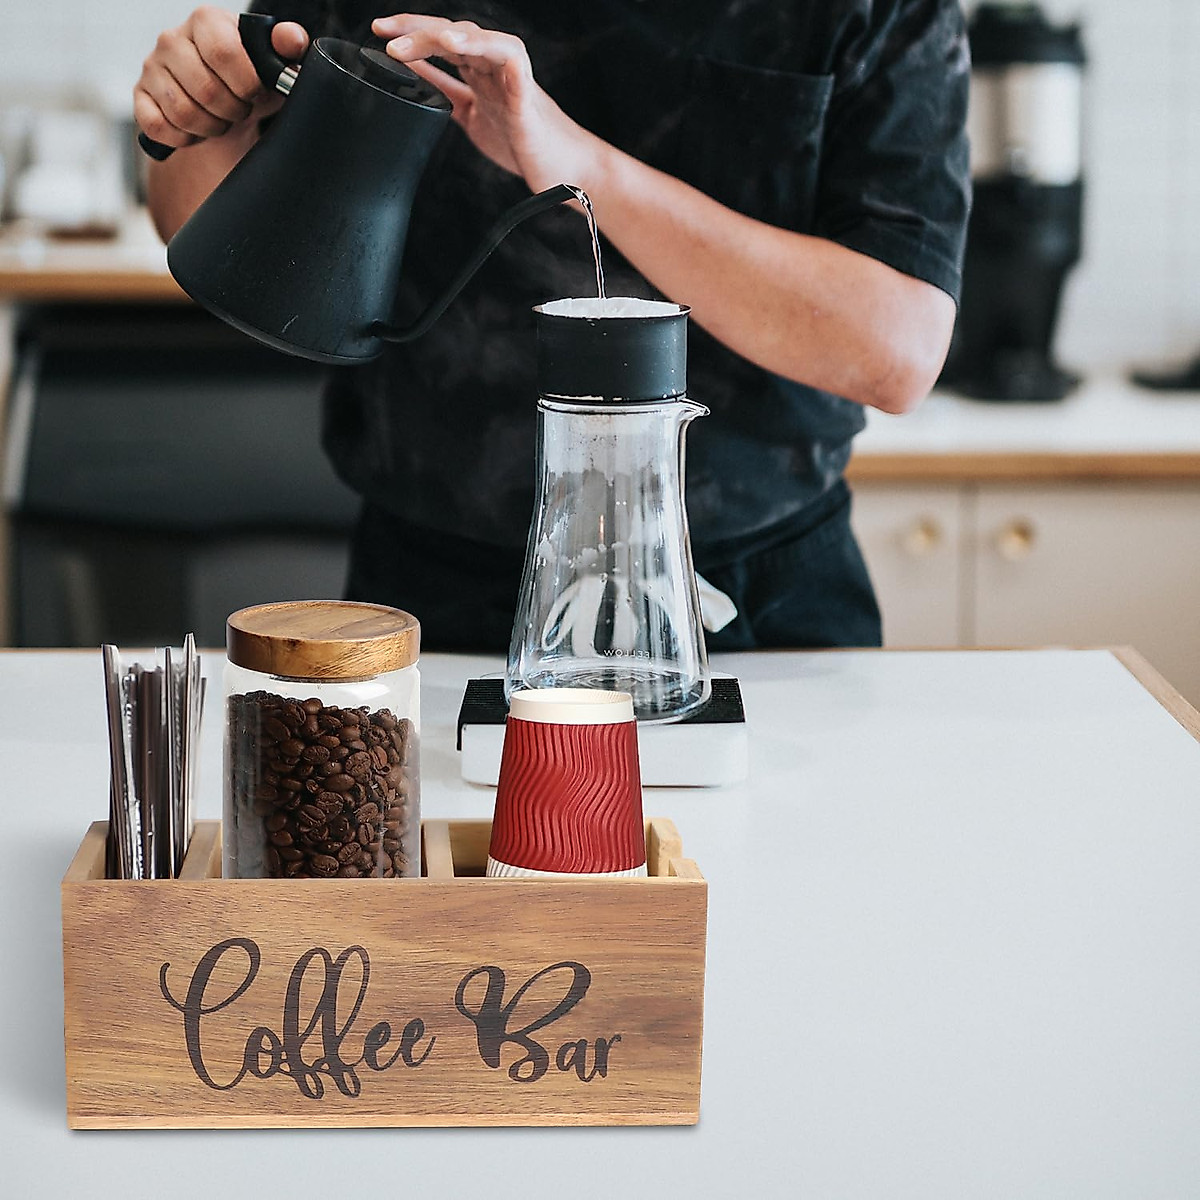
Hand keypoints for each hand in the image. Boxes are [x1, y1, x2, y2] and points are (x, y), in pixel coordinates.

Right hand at [134, 7, 308, 151]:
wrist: (223, 99)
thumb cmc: (248, 77)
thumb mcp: (272, 61)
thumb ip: (288, 45)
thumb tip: (293, 40)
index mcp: (206, 21)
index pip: (224, 53)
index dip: (246, 84)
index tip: (255, 93)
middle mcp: (172, 38)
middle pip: (206, 90)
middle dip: (232, 112)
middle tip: (239, 110)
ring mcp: (152, 67)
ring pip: (183, 113)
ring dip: (211, 127)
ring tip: (221, 119)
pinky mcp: (140, 96)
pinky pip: (159, 127)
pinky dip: (184, 138)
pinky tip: (197, 129)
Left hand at [372, 13, 598, 193]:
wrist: (566, 172)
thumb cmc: (525, 144)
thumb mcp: (470, 116)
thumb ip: (445, 95)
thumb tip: (413, 80)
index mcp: (480, 72)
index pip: (441, 42)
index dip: (410, 35)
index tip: (378, 35)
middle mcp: (494, 67)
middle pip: (452, 33)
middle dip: (415, 29)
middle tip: (382, 32)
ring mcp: (512, 77)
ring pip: (476, 39)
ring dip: (441, 37)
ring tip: (410, 42)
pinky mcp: (527, 94)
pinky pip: (508, 60)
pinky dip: (484, 48)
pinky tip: (460, 47)